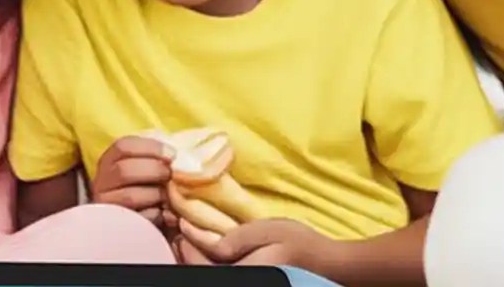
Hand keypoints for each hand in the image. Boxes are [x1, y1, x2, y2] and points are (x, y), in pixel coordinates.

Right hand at [89, 135, 175, 229]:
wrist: (135, 226)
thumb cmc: (145, 189)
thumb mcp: (144, 168)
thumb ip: (155, 159)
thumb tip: (174, 155)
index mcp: (109, 161)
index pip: (124, 147)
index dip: (150, 148)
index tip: (172, 154)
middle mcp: (102, 181)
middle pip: (124, 170)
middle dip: (154, 170)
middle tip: (170, 175)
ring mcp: (107, 205)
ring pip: (130, 195)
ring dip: (156, 194)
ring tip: (169, 196)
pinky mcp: (117, 224)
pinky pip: (139, 218)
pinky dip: (156, 215)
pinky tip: (165, 214)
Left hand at [176, 217, 344, 274]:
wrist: (326, 264)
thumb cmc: (299, 244)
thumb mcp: (266, 232)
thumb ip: (234, 240)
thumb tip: (203, 241)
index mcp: (242, 274)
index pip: (201, 265)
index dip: (186, 246)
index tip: (179, 223)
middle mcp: (240, 281)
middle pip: (201, 272)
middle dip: (185, 252)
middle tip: (177, 226)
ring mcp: (243, 281)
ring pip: (208, 273)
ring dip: (194, 257)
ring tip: (186, 234)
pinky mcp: (247, 278)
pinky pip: (220, 272)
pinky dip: (207, 261)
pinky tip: (205, 246)